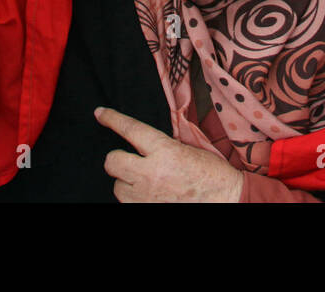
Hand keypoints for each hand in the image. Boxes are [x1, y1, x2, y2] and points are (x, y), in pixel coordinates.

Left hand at [96, 107, 242, 201]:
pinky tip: (147, 194)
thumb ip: (160, 144)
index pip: (130, 130)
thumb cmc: (210, 172)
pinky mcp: (147, 211)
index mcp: (164, 150)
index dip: (112, 119)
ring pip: (117, 186)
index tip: (100, 113)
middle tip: (127, 158)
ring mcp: (148, 196)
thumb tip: (140, 140)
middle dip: (116, 158)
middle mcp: (152, 173)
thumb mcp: (186, 148)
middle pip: (112, 161)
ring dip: (125, 182)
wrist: (224, 199)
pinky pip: (127, 203)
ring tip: (143, 180)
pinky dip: (134, 198)